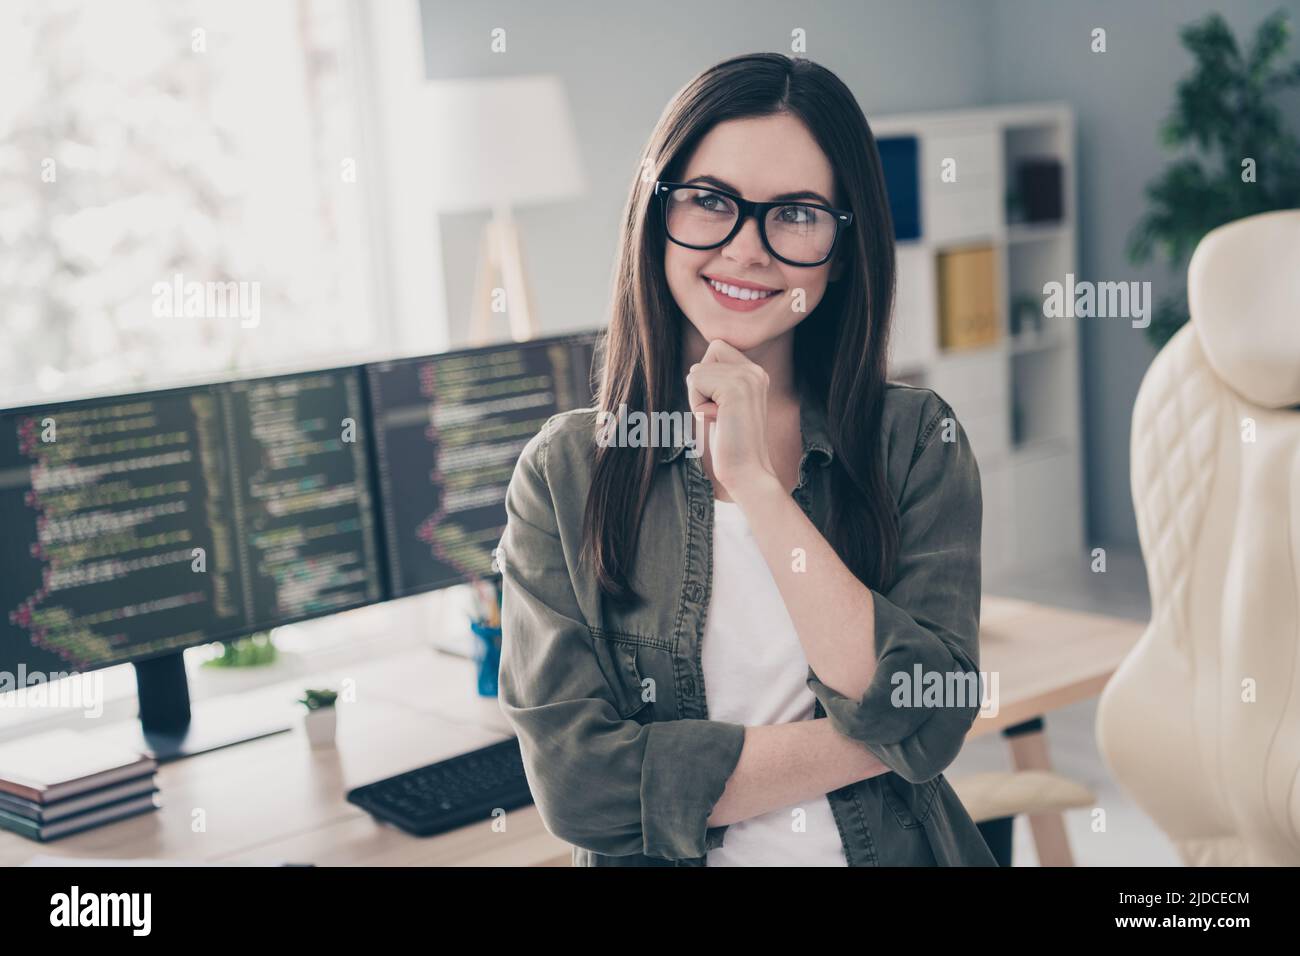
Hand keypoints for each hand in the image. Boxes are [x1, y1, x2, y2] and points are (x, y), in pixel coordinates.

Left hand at [685, 339, 780, 501]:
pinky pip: (695, 382)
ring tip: (720, 419)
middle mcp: (755, 371)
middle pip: (706, 356)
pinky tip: (717, 421)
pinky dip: (697, 405)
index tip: (721, 405)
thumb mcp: (724, 406)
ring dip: (698, 399)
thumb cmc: (730, 443)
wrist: (747, 471)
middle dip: (700, 386)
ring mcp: (747, 377)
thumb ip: (717, 382)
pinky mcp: (736, 388)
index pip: (717, 348)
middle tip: (719, 413)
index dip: (706, 376)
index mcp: (755, 373)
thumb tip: (695, 369)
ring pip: (697, 372)